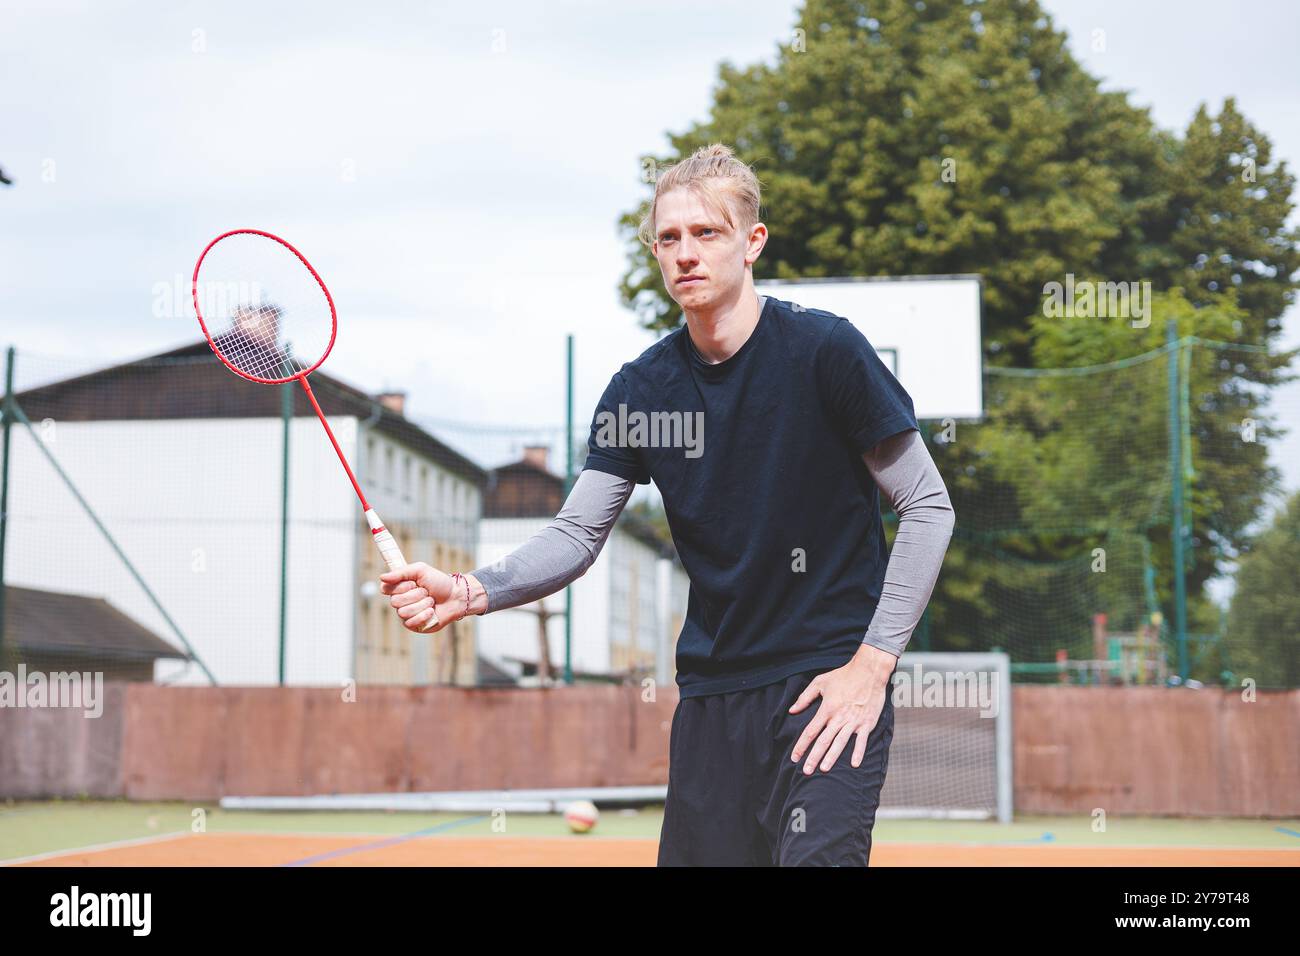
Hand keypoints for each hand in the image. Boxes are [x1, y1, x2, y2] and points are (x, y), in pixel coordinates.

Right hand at [379, 563, 455, 632]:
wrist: (455, 597)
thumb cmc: (439, 582)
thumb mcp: (421, 570)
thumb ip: (401, 572)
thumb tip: (382, 577)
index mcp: (400, 587)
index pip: (385, 588)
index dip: (400, 586)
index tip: (412, 583)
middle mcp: (400, 601)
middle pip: (395, 602)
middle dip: (415, 595)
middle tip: (426, 592)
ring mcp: (406, 614)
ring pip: (403, 612)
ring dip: (422, 604)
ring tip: (431, 601)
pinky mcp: (413, 625)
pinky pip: (410, 622)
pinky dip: (424, 615)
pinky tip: (431, 612)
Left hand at [788, 644, 895, 773]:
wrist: (869, 671)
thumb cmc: (843, 676)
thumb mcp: (820, 683)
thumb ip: (804, 697)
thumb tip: (792, 710)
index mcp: (826, 709)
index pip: (810, 731)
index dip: (801, 746)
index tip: (794, 757)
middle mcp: (839, 718)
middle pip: (823, 741)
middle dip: (813, 757)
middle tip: (806, 771)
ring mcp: (853, 721)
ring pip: (840, 743)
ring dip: (831, 757)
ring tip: (823, 769)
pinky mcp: (867, 723)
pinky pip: (861, 740)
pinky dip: (858, 752)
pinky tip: (854, 764)